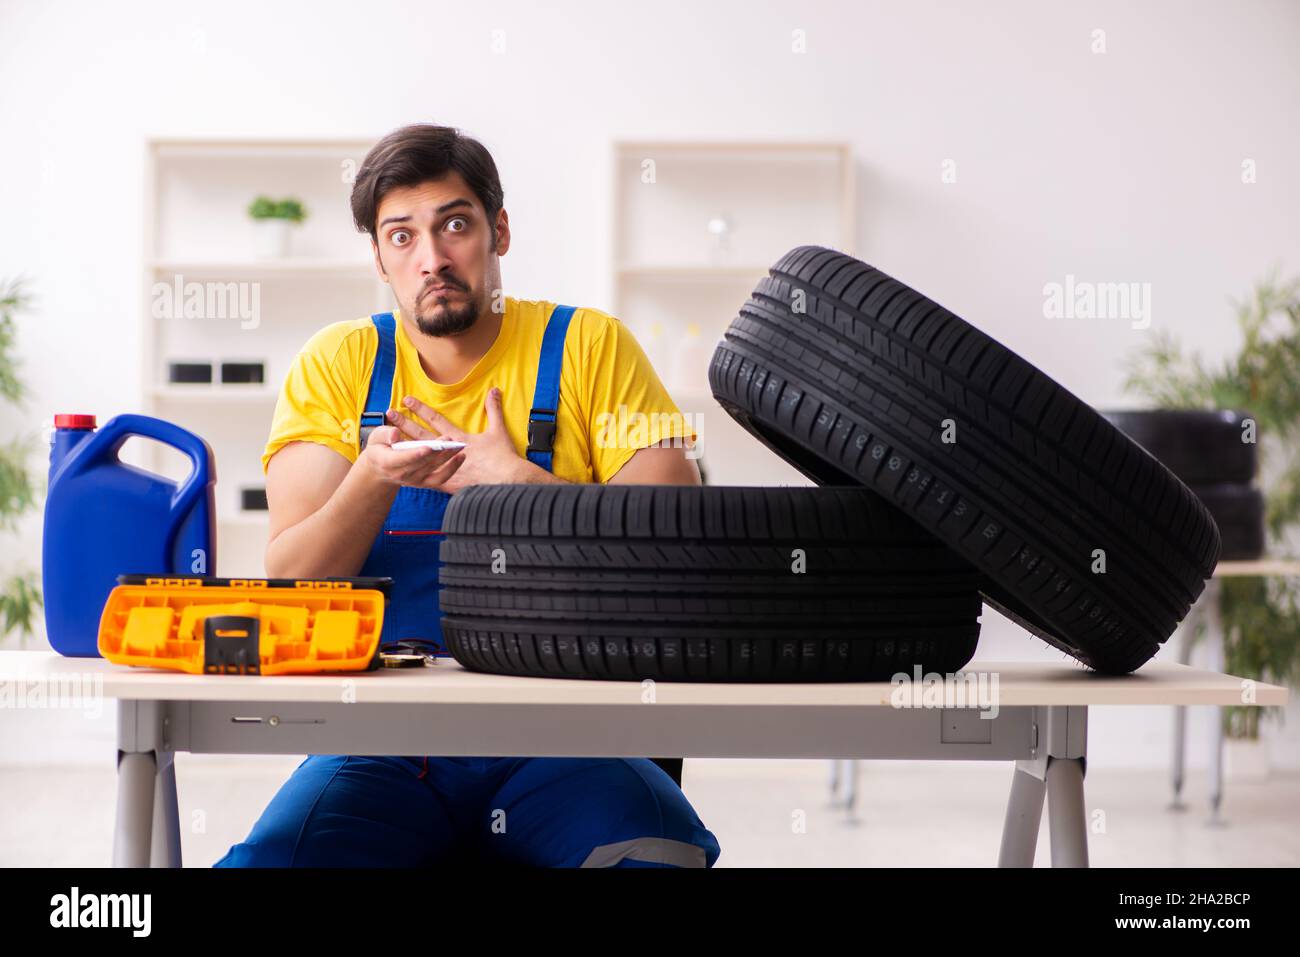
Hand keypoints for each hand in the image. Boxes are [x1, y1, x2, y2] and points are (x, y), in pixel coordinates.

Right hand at [359, 424, 464, 490]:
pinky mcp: (424, 482)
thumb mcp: (375, 437)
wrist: (380, 469)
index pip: (404, 459)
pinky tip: (461, 457)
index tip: (427, 447)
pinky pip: (441, 478)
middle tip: (449, 439)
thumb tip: (394, 434)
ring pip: (434, 469)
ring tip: (459, 445)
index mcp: (388, 462)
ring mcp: (415, 480)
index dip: (416, 454)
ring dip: (448, 458)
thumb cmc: (380, 448)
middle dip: (436, 451)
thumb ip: (384, 434)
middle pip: (423, 463)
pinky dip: (452, 469)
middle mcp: (403, 474)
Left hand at [389, 387, 528, 493]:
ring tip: (389, 441)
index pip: (435, 419)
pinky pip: (427, 477)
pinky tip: (401, 471)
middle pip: (421, 435)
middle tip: (390, 415)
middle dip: (405, 423)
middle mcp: (448, 451)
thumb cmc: (503, 457)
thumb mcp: (499, 430)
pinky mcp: (447, 484)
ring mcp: (445, 467)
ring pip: (420, 456)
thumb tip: (494, 390)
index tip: (407, 400)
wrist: (505, 481)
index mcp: (459, 437)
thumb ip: (494, 409)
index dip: (420, 409)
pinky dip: (416, 473)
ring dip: (405, 447)